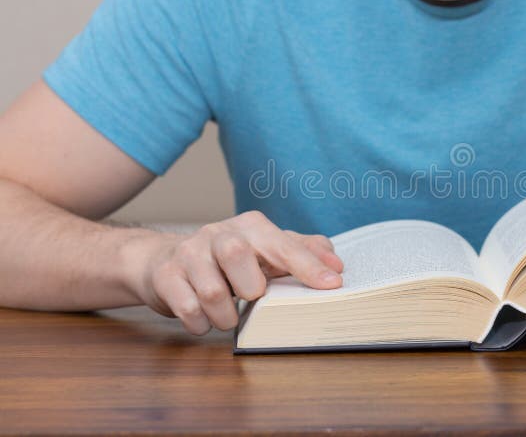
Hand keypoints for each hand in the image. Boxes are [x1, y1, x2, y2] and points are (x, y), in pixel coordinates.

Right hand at [128, 211, 343, 334]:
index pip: (283, 244)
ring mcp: (189, 253)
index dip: (308, 265)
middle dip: (250, 287)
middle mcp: (218, 233)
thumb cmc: (227, 261)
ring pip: (213, 290)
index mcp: (251, 226)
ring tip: (228, 316)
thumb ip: (301, 252)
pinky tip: (205, 320)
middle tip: (251, 298)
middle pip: (237, 255)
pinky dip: (202, 323)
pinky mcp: (166, 276)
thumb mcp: (266, 251)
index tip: (333, 284)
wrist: (163, 262)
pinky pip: (188, 308)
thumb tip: (336, 263)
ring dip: (226, 316)